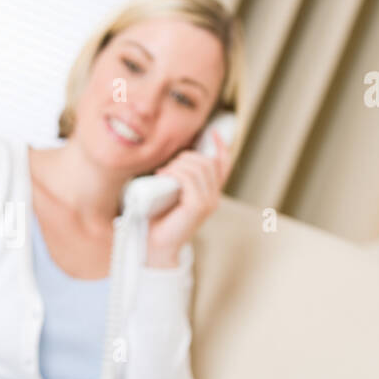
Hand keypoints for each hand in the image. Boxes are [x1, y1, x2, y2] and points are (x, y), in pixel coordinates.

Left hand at [145, 128, 235, 262]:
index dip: (221, 147)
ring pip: (198, 168)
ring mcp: (208, 202)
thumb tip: (172, 162)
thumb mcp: (170, 194)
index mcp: (209, 193)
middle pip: (206, 162)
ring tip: (163, 175)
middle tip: (166, 170)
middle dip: (185, 158)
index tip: (213, 132)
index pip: (223, 165)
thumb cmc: (159, 220)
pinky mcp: (198, 207)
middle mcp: (213, 197)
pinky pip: (189, 180)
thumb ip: (178, 180)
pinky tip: (164, 177)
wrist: (155, 246)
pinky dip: (175, 174)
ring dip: (178, 166)